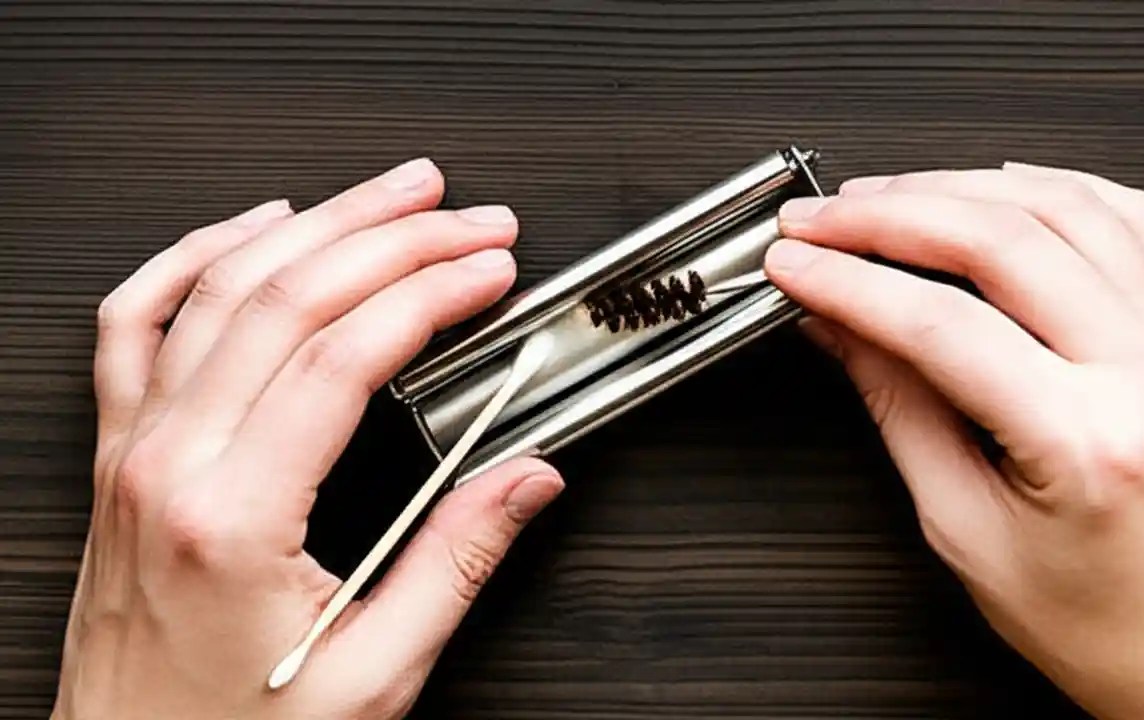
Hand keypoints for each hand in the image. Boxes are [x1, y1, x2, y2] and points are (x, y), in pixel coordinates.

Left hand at [54, 158, 564, 718]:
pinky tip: (249, 230)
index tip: (489, 272)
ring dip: (312, 224)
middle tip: (466, 217)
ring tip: (385, 194)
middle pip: (285, 299)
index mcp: (233, 518)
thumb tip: (525, 479)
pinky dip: (192, 257)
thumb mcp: (373, 674)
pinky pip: (132, 324)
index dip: (430, 296)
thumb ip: (456, 564)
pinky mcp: (119, 458)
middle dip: (391, 239)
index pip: (343, 357)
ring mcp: (132, 453)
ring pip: (216, 290)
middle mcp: (168, 467)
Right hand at [764, 164, 1143, 718]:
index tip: (795, 265)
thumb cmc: (1109, 625)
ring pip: (1066, 206)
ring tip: (889, 194)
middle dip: (890, 214)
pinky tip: (1002, 188)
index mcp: (1088, 440)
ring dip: (962, 187)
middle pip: (1001, 241)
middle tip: (822, 218)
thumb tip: (845, 329)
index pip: (939, 323)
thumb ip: (902, 412)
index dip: (849, 281)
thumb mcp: (968, 532)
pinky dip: (1056, 187)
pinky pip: (1134, 219)